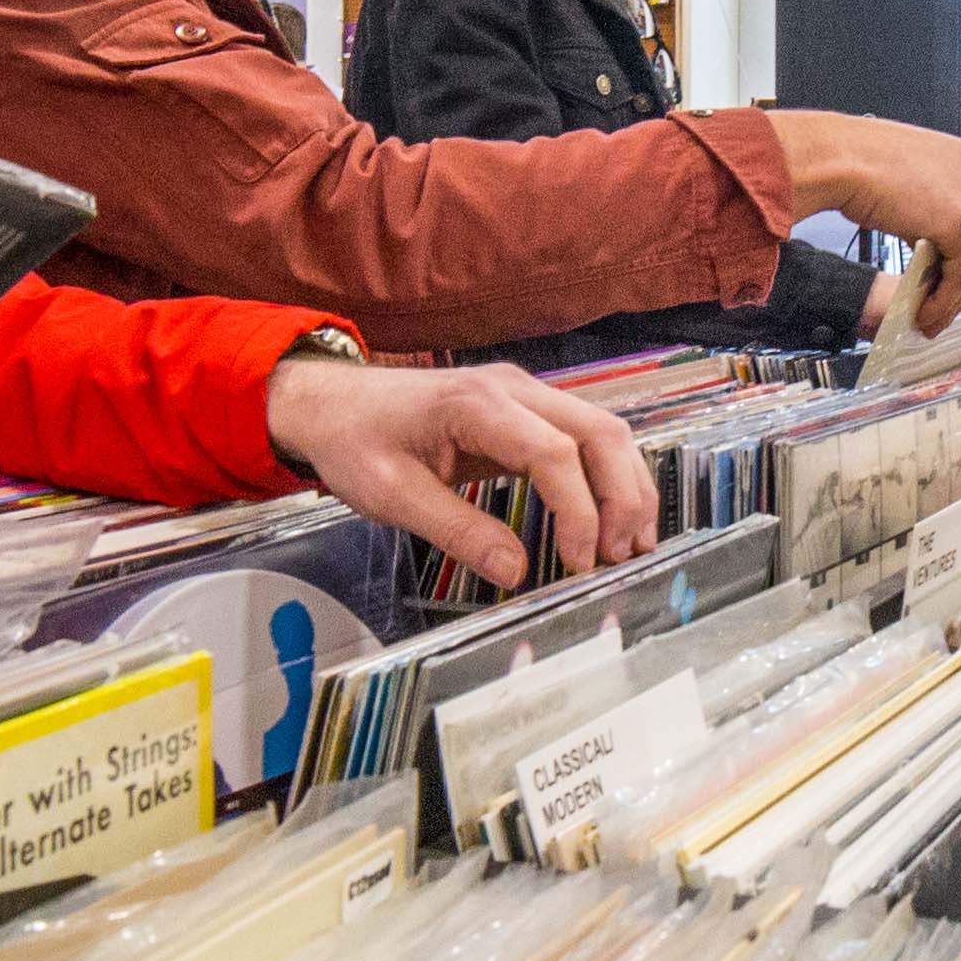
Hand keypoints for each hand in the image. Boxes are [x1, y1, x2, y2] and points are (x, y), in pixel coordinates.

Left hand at [271, 353, 660, 591]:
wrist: (331, 401)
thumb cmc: (355, 442)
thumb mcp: (393, 496)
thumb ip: (457, 531)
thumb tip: (517, 572)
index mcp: (477, 404)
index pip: (555, 452)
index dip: (578, 511)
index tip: (578, 563)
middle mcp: (513, 388)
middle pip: (599, 431)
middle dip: (623, 497)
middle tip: (623, 557)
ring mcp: (524, 393)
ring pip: (602, 430)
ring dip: (626, 486)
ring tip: (630, 546)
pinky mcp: (525, 409)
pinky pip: (583, 436)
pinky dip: (607, 477)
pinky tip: (610, 519)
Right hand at [768, 114, 960, 331]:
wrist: (841, 158)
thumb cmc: (867, 162)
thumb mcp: (922, 182)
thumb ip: (944, 208)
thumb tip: (950, 249)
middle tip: (945, 307)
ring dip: (951, 299)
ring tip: (931, 317)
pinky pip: (959, 276)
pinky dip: (942, 300)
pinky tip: (925, 311)